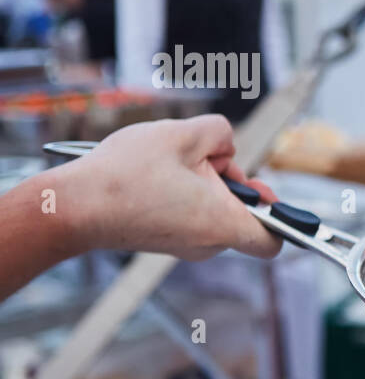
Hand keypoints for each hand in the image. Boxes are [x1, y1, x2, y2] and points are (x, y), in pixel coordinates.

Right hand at [57, 115, 281, 260]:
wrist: (70, 206)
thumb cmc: (124, 175)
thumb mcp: (182, 133)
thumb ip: (220, 132)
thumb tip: (227, 146)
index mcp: (224, 224)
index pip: (274, 239)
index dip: (279, 216)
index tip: (263, 191)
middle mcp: (209, 244)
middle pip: (242, 213)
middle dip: (230, 180)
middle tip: (203, 157)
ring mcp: (185, 246)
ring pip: (213, 210)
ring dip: (202, 182)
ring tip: (172, 162)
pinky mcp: (164, 241)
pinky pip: (190, 214)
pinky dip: (183, 192)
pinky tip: (158, 173)